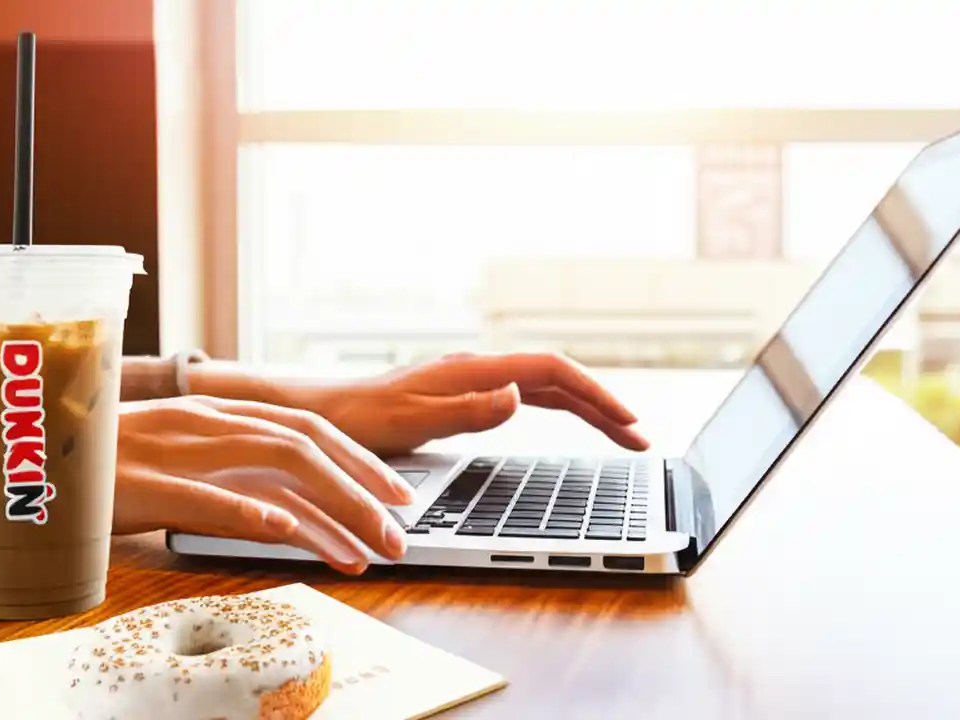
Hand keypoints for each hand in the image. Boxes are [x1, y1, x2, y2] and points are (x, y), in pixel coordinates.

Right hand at [111, 396, 415, 573]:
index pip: (309, 427)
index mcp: (218, 410)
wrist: (22, 449)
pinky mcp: (141, 483)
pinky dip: (248, 510)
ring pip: (273, 468)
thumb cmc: (106, 462)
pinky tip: (284, 532)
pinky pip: (203, 496)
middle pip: (307, 445)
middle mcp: (207, 421)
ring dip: (329, 511)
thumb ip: (234, 474)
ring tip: (365, 551)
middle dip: (363, 491)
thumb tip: (297, 514)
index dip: (361, 460)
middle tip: (400, 535)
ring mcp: (176, 449)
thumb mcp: (180, 456)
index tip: (400, 495)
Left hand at [277, 352, 650, 456]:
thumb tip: (520, 396)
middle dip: (601, 404)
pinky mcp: (464, 395)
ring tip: (619, 432)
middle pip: (557, 378)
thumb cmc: (358, 421)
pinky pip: (526, 396)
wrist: (321, 415)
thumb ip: (465, 410)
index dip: (594, 394)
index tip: (625, 421)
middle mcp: (477, 370)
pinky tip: (569, 419)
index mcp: (472, 371)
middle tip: (638, 437)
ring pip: (545, 387)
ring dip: (585, 406)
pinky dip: (557, 407)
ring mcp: (472, 381)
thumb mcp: (410, 421)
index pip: (551, 371)